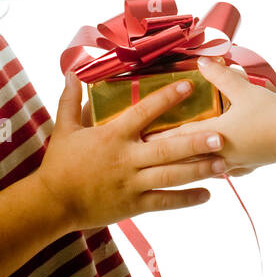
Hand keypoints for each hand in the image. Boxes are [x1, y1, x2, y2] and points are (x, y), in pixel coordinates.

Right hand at [35, 71, 228, 234]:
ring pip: (170, 176)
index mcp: (113, 135)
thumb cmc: (59, 164)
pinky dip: (186, 199)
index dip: (167, 98)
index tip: (188, 86)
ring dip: (198, 169)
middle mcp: (126, 158)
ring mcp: (131, 183)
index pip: (144, 112)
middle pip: (166, 148)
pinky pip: (164, 202)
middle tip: (221, 135)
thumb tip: (71, 71)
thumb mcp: (64, 128)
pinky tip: (207, 194)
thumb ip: (71, 100)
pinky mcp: (133, 205)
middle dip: (195, 142)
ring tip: (223, 163)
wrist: (51, 203)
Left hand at [149, 57, 275, 171]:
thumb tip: (202, 61)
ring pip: (204, 169)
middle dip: (168, 156)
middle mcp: (221, 153)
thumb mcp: (244, 88)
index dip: (159, 137)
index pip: (180, 137)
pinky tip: (214, 171)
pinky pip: (225, 172)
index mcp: (216, 134)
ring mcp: (234, 163)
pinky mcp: (248, 166)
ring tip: (173, 167)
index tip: (140, 139)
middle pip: (187, 157)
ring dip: (188, 167)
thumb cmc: (271, 111)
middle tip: (146, 156)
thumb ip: (221, 75)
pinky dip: (214, 170)